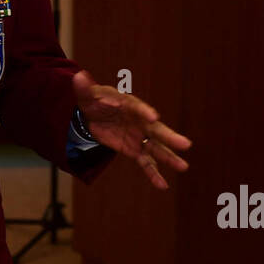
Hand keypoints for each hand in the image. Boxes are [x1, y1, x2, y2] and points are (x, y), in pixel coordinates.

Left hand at [72, 70, 190, 189]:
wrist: (92, 115)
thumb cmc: (93, 100)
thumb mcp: (87, 94)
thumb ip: (84, 88)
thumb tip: (79, 77)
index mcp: (129, 104)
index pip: (138, 108)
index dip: (145, 112)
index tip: (153, 117)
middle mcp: (139, 121)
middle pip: (155, 130)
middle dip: (169, 137)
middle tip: (185, 144)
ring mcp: (139, 137)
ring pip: (156, 148)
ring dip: (169, 158)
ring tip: (183, 167)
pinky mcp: (134, 150)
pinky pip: (145, 163)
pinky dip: (153, 174)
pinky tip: (163, 185)